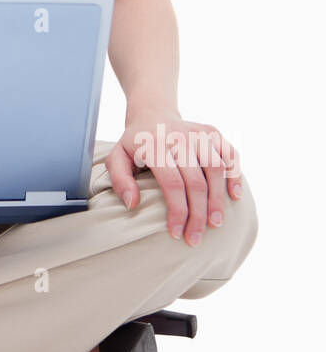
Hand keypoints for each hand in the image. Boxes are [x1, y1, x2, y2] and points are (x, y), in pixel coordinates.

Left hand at [105, 109, 242, 246]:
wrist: (152, 113)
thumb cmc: (135, 144)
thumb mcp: (117, 158)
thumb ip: (119, 180)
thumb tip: (132, 203)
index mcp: (155, 145)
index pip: (172, 184)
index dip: (177, 211)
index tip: (177, 234)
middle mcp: (179, 137)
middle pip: (196, 181)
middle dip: (198, 214)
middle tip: (196, 238)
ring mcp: (198, 133)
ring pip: (216, 169)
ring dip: (218, 199)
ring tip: (215, 223)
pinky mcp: (212, 132)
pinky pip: (230, 154)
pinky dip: (235, 175)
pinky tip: (235, 197)